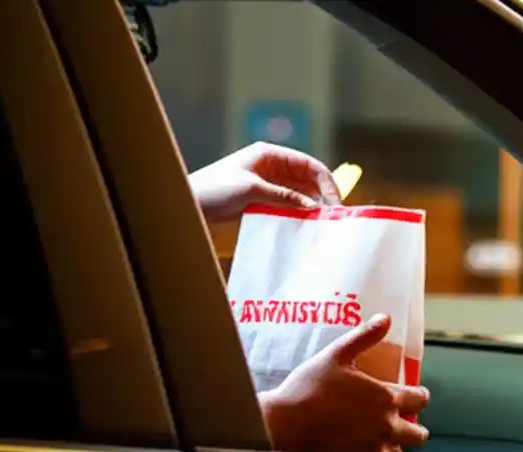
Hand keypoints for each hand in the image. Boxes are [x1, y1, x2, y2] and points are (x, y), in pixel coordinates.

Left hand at [188, 141, 342, 223]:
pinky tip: (304, 225)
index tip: (335, 203)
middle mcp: (272, 167)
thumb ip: (284, 196)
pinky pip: (288, 205)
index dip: (327, 182)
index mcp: (270, 154)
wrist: (187, 204)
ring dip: (311, 206)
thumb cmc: (214, 189)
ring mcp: (268, 184)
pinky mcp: (262, 200)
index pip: (309, 165)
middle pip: (308, 180)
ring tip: (321, 223)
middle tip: (332, 217)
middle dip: (322, 195)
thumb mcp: (252, 189)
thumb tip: (313, 206)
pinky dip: (298, 214)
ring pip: (300, 194)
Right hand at [258, 314, 429, 451]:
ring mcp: (374, 448)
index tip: (414, 396)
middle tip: (404, 423)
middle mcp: (387, 425)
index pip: (421, 399)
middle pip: (419, 433)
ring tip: (387, 441)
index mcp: (386, 397)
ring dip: (399, 447)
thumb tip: (385, 318)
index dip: (419, 396)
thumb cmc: (308, 387)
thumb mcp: (336, 354)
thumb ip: (364, 336)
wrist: (282, 423)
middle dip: (415, 427)